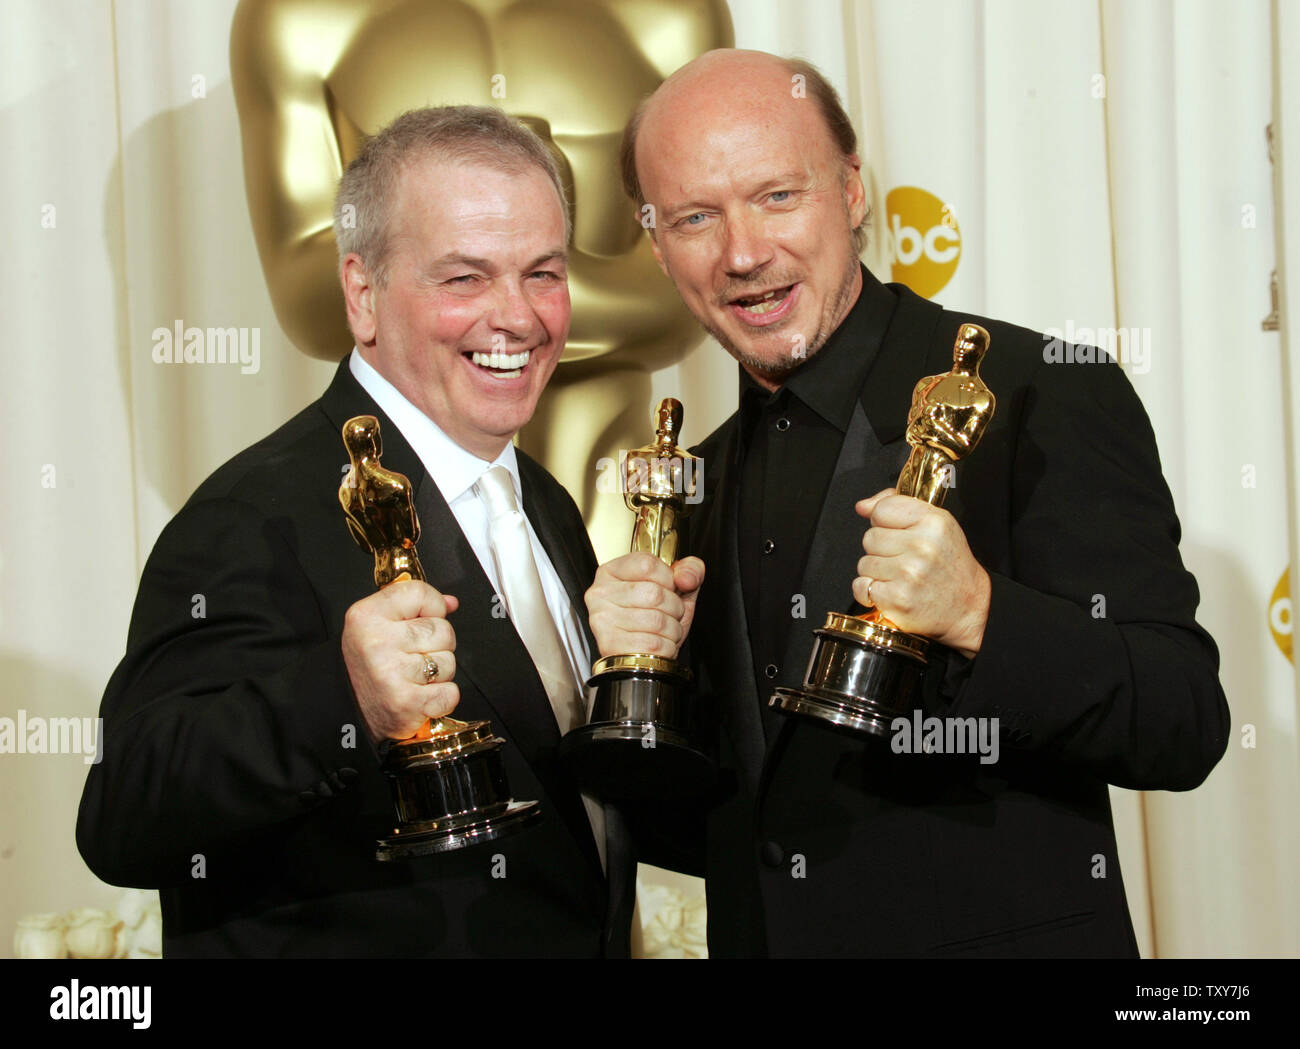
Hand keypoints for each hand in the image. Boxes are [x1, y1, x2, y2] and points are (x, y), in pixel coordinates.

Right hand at [341, 579, 459, 743]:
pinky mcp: (408, 703)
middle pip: (443, 630)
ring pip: (448, 662)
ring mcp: (393, 674)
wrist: (350, 709)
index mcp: (367, 617)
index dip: (431, 607)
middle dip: (436, 645)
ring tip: (413, 677)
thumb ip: (414, 606)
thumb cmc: (367, 664)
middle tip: (411, 656)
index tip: (421, 619)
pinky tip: (420, 696)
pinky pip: (450, 692)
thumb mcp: (376, 624)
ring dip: (438, 673)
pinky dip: (441, 698)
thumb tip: (450, 603)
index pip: (421, 593)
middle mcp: (378, 643)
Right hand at [585, 552, 704, 659]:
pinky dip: (665, 648)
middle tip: (667, 614)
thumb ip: (689, 570)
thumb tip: (686, 578)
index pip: (648, 564)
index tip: (667, 587)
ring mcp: (603, 620)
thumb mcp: (674, 589)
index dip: (668, 578)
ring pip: (657, 621)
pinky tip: (656, 646)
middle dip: (674, 608)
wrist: (639, 657)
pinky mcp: (610, 646)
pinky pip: (654, 645)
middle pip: (654, 593)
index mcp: (612, 572)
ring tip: (662, 631)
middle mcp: (601, 594)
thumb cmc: (652, 621)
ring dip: (672, 630)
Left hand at [853, 488, 989, 658]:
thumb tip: (862, 506)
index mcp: (934, 522)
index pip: (882, 509)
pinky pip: (861, 587)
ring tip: (902, 577)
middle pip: (870, 537)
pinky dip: (870, 592)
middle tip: (905, 560)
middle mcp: (923, 546)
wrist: (966, 607)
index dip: (885, 522)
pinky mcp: (897, 599)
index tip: (900, 534)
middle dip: (881, 550)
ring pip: (864, 563)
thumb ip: (897, 505)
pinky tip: (892, 591)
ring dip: (877, 572)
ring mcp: (909, 574)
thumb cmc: (949, 565)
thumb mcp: (935, 524)